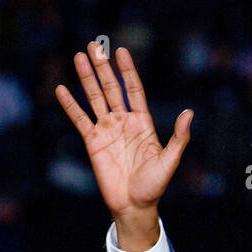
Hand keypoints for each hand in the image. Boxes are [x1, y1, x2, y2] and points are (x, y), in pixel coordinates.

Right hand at [55, 42, 191, 247]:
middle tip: (94, 45)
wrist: (134, 206)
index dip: (128, 71)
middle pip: (111, 88)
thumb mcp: (169, 161)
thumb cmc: (154, 186)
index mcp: (142, 123)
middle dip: (103, 67)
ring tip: (79, 56)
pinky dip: (71, 105)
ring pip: (95, 98)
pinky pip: (80, 119)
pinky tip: (62, 90)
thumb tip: (189, 113)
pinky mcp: (93, 142)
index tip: (122, 52)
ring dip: (87, 78)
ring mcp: (107, 130)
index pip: (133, 90)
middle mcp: (124, 122)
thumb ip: (179, 137)